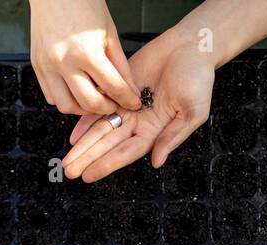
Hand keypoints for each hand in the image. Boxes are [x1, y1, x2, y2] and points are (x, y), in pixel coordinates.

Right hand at [29, 0, 140, 114]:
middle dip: (106, 109)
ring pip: (66, 106)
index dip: (127, 99)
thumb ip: (120, 66)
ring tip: (93, 98)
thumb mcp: (109, 34)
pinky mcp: (37, 66)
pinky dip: (65, 99)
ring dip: (82, 109)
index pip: (113, 87)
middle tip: (113, 103)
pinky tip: (76, 89)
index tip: (133, 103)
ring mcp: (48, 66)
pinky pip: (51, 96)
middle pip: (89, 103)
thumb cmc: (84, 6)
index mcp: (87, 52)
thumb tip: (130, 91)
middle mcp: (65, 62)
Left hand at [62, 31, 214, 181]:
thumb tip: (156, 161)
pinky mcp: (119, 89)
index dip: (107, 164)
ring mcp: (127, 107)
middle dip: (88, 159)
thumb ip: (173, 137)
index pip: (126, 152)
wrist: (191, 46)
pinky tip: (73, 136)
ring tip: (67, 161)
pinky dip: (86, 121)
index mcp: (155, 131)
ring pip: (101, 130)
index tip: (89, 176)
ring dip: (83, 146)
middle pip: (108, 145)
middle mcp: (138, 123)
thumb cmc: (198, 79)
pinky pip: (99, 108)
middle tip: (69, 172)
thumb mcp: (193, 112)